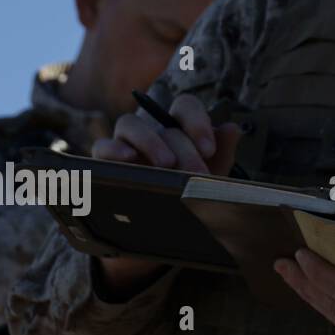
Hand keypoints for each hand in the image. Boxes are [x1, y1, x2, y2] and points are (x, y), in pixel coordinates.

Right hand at [90, 93, 240, 295]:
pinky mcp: (105, 162)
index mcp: (179, 128)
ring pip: (129, 123)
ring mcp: (126, 144)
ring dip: (150, 140)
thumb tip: (233, 127)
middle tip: (196, 173)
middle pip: (165, 126)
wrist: (160, 229)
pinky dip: (113, 148)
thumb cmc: (187, 194)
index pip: (185, 106)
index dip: (198, 121)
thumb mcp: (209, 176)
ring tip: (166, 164)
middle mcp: (152, 131)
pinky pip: (102, 146)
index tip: (209, 149)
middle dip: (184, 149)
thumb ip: (223, 152)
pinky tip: (128, 158)